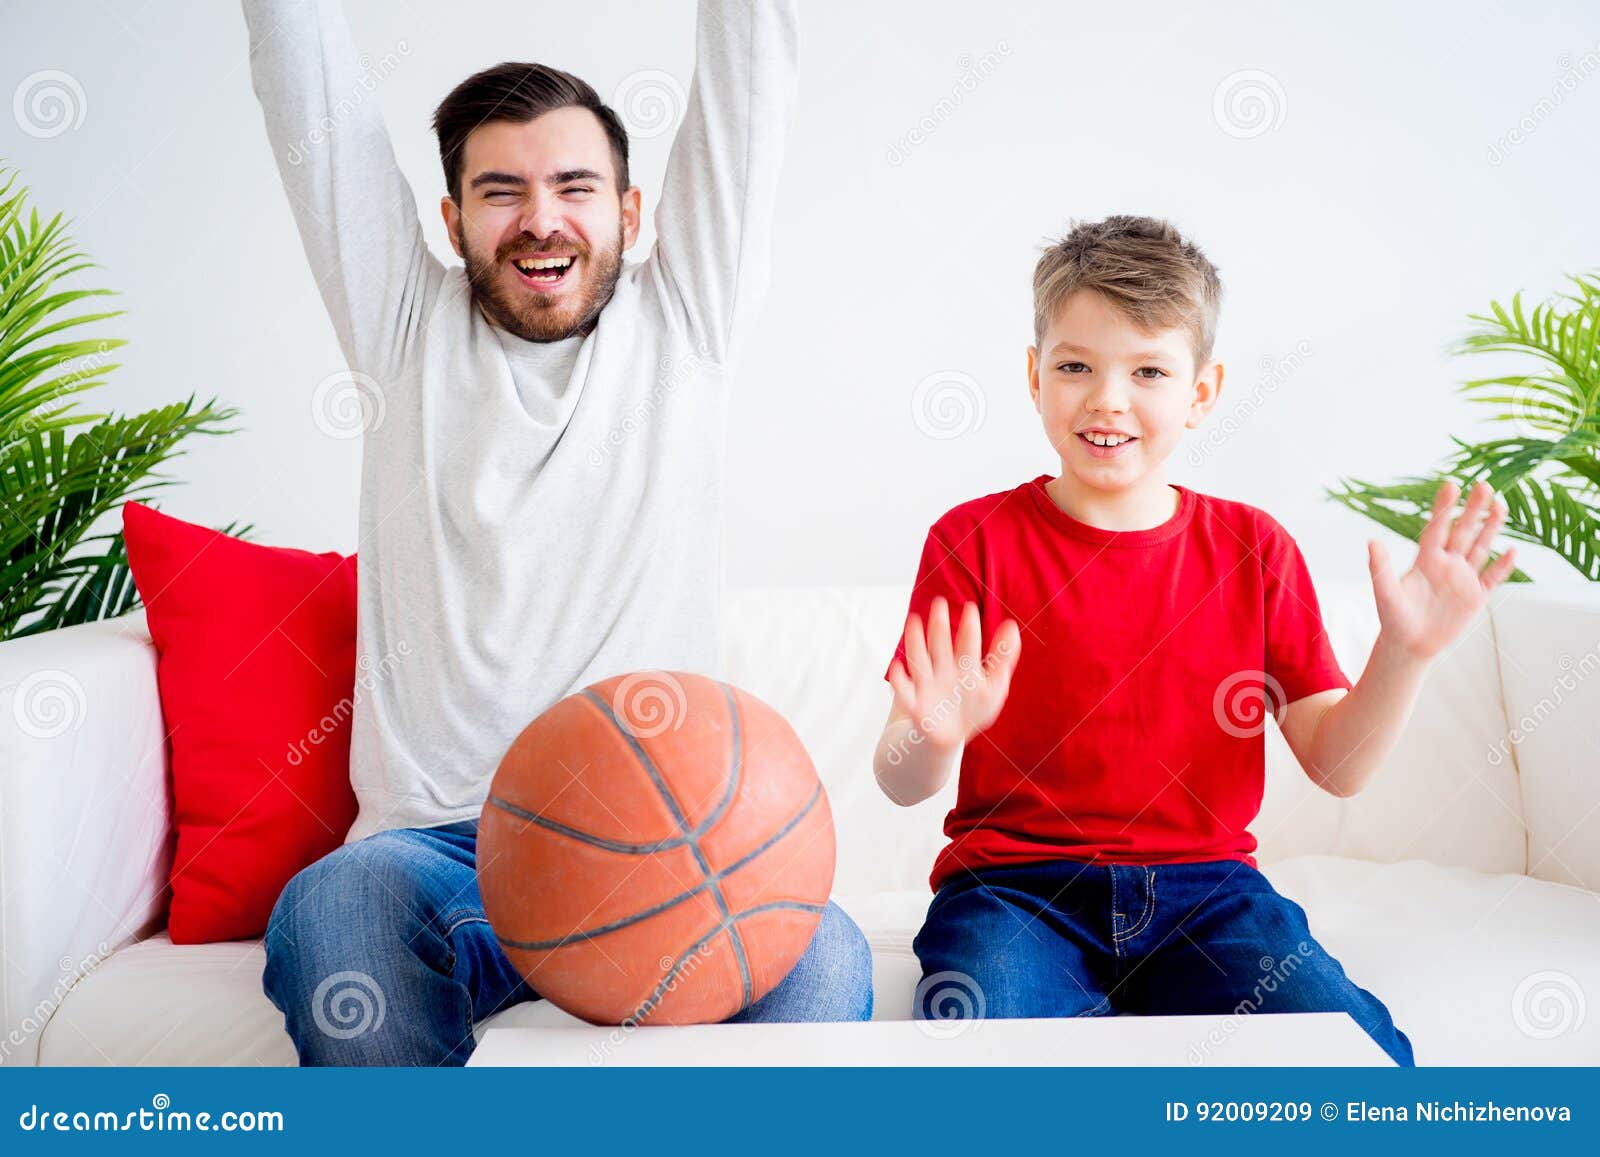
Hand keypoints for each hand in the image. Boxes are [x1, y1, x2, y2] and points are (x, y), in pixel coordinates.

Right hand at [887, 597, 1021, 750]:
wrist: (950, 736)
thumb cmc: (973, 708)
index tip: (971, 607)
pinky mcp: (914, 704)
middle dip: (939, 624)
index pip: (968, 642)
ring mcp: (928, 685)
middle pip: (940, 644)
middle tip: (939, 602)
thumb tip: (1011, 625)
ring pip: (920, 659)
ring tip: (913, 621)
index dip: (970, 626)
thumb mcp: (995, 685)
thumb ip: (1003, 657)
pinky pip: (904, 691)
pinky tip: (896, 665)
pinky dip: (898, 679)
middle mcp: (943, 670)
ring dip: (915, 641)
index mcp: (964, 665)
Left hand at [1368, 480, 1517, 662]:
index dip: (1443, 508)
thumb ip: (1381, 567)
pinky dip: (1503, 565)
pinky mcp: (1475, 596)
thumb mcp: (1385, 592)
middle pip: (1463, 531)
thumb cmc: (1393, 617)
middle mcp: (1447, 563)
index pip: (1437, 528)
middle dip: (1473, 510)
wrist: (1409, 645)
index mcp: (1425, 559)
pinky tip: (1513, 550)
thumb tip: (1372, 541)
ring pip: (1480, 548)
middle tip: (1484, 485)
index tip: (1451, 485)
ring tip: (1500, 505)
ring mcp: (1463, 578)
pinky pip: (1492, 577)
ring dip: (1491, 529)